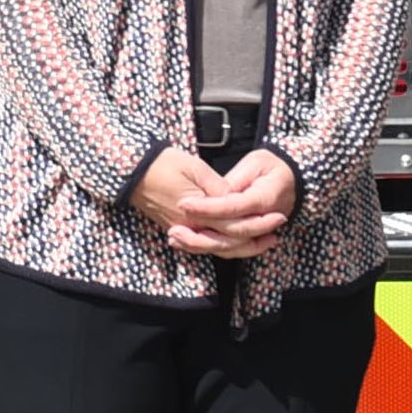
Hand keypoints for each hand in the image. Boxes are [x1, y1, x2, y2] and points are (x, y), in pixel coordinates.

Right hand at [129, 148, 297, 259]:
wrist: (133, 172)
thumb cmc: (164, 164)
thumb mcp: (195, 167)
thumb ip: (218, 186)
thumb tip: (235, 198)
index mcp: (198, 211)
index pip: (234, 225)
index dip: (258, 223)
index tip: (278, 217)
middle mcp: (191, 226)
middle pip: (228, 242)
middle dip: (255, 240)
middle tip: (276, 234)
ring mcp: (184, 230)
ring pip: (216, 248)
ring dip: (241, 248)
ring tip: (262, 243)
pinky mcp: (178, 228)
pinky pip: (203, 245)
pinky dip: (220, 248)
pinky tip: (234, 244)